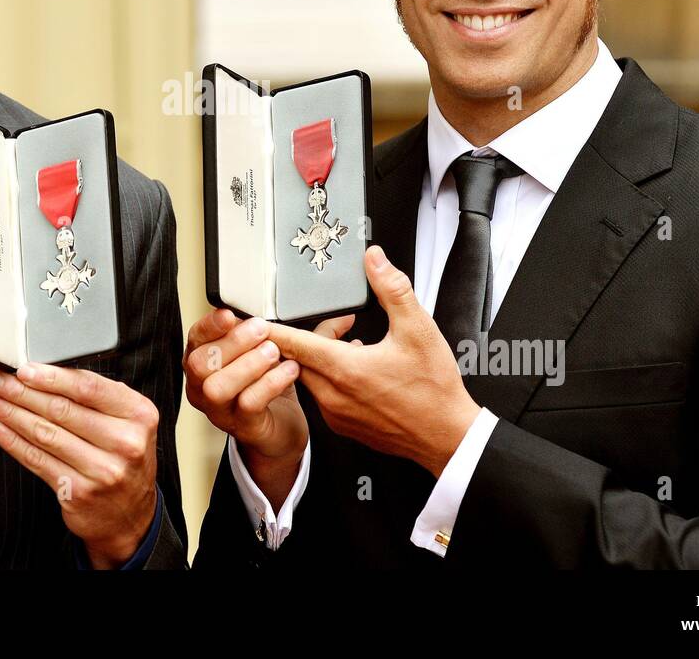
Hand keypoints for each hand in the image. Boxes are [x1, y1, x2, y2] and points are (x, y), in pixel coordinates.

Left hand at [0, 364, 158, 568]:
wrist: (129, 513)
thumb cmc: (121, 456)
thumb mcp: (125, 421)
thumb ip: (96, 397)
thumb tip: (44, 371)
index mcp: (138, 414)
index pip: (88, 388)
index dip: (51, 377)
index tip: (23, 369)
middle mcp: (125, 442)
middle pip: (62, 409)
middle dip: (21, 391)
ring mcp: (102, 470)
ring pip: (45, 433)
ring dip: (10, 413)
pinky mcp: (78, 493)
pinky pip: (36, 459)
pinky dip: (11, 440)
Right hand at [182, 308, 348, 509]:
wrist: (280, 434)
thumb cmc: (270, 389)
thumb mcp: (278, 354)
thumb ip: (303, 333)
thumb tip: (342, 316)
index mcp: (206, 361)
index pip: (195, 339)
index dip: (210, 325)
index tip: (231, 314)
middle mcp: (205, 387)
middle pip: (200, 363)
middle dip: (232, 342)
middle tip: (262, 331)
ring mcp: (221, 411)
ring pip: (218, 387)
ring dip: (247, 365)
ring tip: (274, 353)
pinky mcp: (244, 427)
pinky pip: (248, 404)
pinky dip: (269, 384)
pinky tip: (288, 372)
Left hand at [265, 245, 480, 476]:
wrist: (447, 438)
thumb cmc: (434, 390)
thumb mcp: (419, 329)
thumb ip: (393, 289)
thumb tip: (374, 260)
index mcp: (344, 369)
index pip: (292, 344)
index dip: (269, 329)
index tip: (250, 321)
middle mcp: (333, 395)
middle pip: (299, 359)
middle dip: (311, 337)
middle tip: (341, 326)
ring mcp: (337, 415)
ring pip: (311, 378)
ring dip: (322, 359)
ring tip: (353, 347)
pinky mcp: (344, 427)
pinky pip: (324, 398)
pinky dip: (331, 380)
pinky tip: (358, 373)